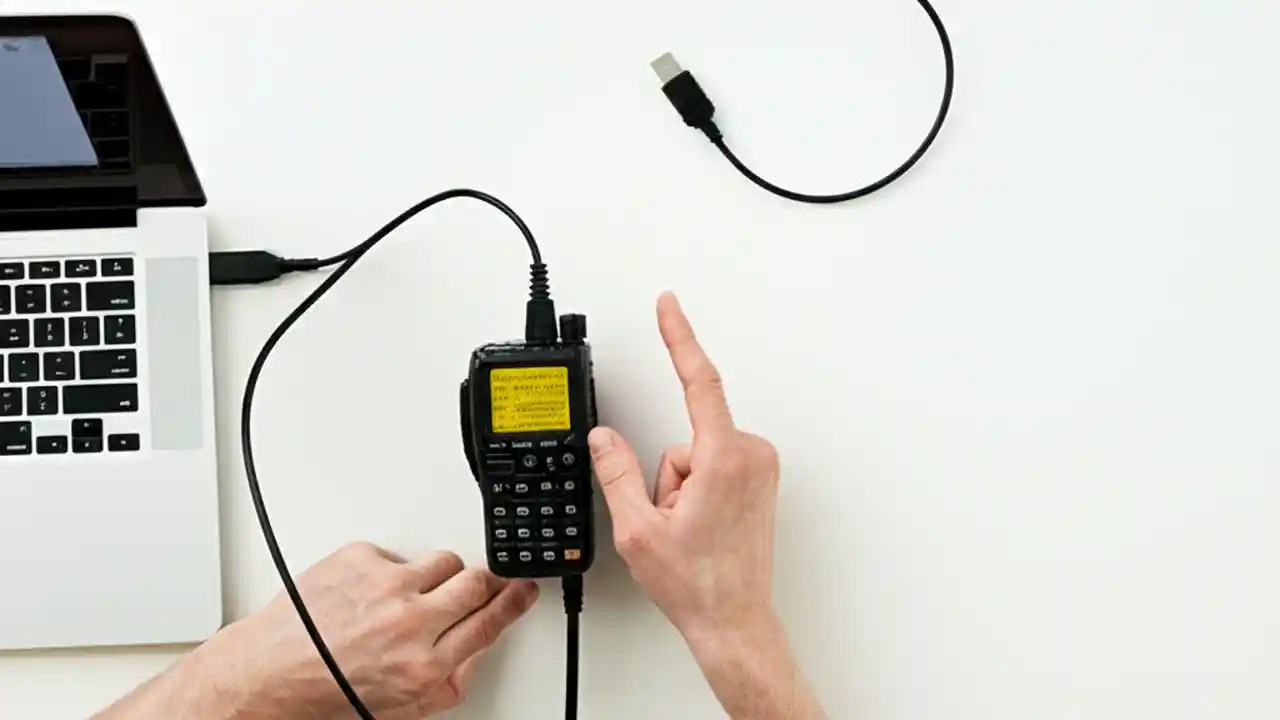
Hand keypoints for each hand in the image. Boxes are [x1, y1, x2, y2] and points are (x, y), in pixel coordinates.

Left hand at [95, 543, 537, 719]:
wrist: (269, 674)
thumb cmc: (327, 694)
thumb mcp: (403, 707)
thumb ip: (451, 679)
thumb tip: (477, 647)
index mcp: (429, 666)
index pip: (491, 621)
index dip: (514, 601)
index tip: (523, 588)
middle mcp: (412, 624)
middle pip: (477, 582)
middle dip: (488, 579)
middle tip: (487, 578)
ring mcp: (386, 587)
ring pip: (442, 561)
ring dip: (437, 575)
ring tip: (416, 591)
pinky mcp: (360, 560)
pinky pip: (396, 554)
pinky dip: (388, 570)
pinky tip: (370, 590)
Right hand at [589, 293, 822, 718]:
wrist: (733, 620)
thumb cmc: (696, 584)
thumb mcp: (637, 529)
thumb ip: (615, 472)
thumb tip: (604, 438)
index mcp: (723, 460)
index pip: (698, 381)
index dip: (678, 337)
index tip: (669, 306)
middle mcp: (750, 456)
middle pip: (685, 438)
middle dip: (668, 476)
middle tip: (674, 521)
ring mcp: (760, 468)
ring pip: (697, 453)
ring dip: (684, 487)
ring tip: (691, 528)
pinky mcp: (761, 479)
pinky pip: (715, 465)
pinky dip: (701, 490)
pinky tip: (704, 525)